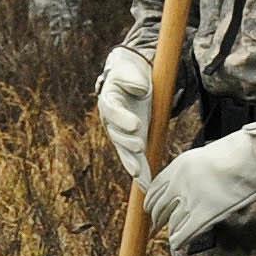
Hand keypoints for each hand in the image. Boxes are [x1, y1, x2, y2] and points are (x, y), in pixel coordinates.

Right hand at [97, 46, 156, 179]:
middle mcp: (111, 121)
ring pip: (125, 151)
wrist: (128, 80)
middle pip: (117, 135)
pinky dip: (141, 171)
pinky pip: (135, 158)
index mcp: (109, 101)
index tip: (135, 126)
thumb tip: (140, 89)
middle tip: (139, 149)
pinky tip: (146, 184)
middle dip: (127, 144)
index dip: (122, 119)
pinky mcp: (132, 142)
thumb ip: (133, 79)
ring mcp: (121, 134)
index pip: (113, 111)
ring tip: (140, 175)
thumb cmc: (129, 75)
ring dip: (132, 163)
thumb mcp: (128, 71)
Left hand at [147, 117, 255, 244]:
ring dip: (170, 230)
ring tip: (170, 235)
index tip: (149, 208)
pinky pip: (185, 232)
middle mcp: (179, 184)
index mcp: (177, 167)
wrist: (251, 158)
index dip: (150, 201)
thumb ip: (190, 171)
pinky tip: (176, 244)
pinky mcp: (205, 214)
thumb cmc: (235, 154)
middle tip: (155, 224)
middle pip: (160, 206)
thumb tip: (185, 183)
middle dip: (157, 218)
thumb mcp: (203, 156)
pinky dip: (178, 240)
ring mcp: (191, 200)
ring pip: (172, 222)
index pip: (155, 189)